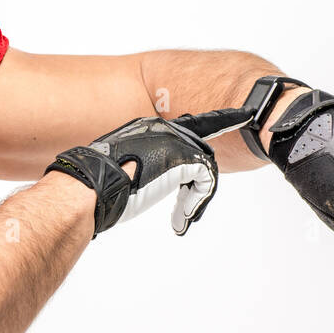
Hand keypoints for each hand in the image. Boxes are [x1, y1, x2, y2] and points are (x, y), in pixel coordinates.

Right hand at [46, 116, 218, 236]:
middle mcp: (162, 128)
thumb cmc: (98, 186)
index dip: (218, 121)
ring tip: (179, 217)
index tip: (241, 114)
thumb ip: (141, 167)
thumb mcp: (121, 170)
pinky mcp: (183, 157)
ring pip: (204, 166)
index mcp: (145, 128)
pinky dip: (197, 202)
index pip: (188, 125)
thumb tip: (140, 180)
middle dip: (197, 185)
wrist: (92, 186)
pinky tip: (180, 218)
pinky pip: (207, 179)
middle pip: (197, 153)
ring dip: (196, 197)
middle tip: (184, 211)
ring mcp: (173, 140)